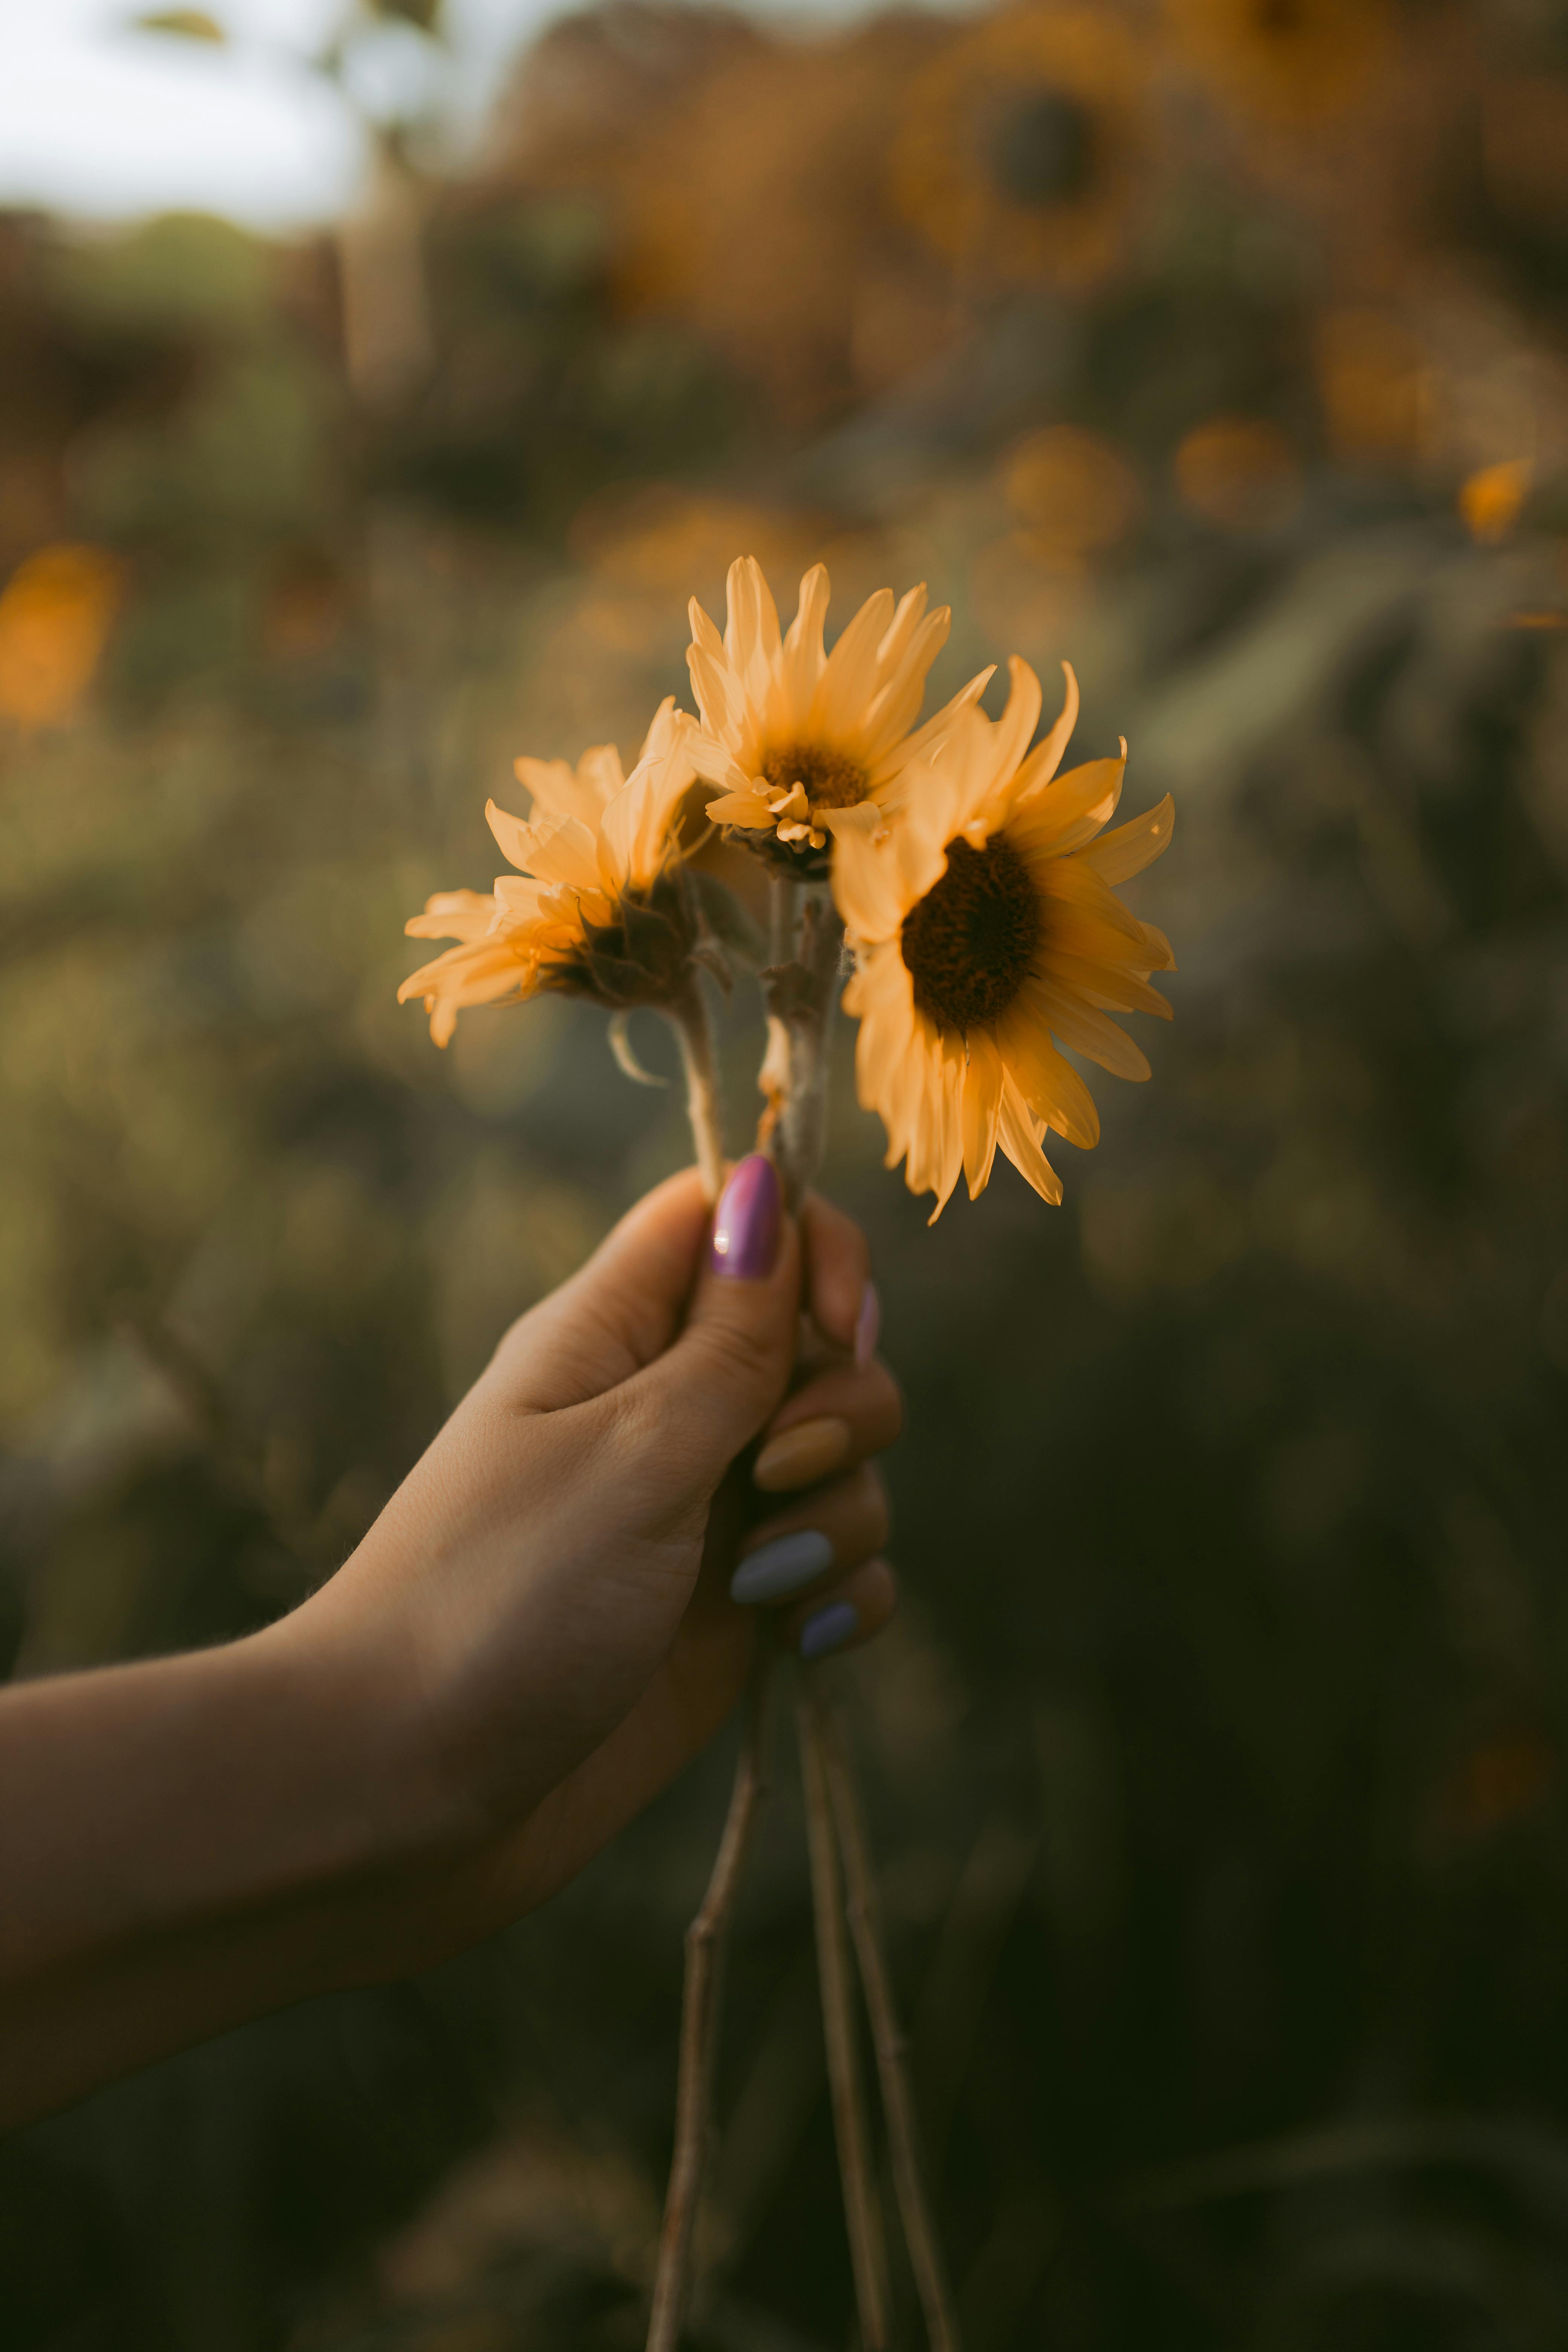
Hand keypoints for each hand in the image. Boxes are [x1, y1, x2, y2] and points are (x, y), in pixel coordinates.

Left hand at [294, 1154, 901, 1973]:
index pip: (735, 1217)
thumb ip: (730, 1337)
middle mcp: (660, 1411)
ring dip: (842, 1513)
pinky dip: (841, 1595)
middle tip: (774, 1472)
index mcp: (611, 1337)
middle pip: (818, 1343)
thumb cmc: (500, 1605)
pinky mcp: (728, 1612)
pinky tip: (794, 1642)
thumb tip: (766, 1184)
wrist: (410, 1797)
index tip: (840, 1323)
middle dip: (843, 1403)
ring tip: (758, 1586)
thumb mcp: (632, 1452)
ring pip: (842, 1461)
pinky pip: (838, 1567)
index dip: (813, 1247)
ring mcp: (699, 1514)